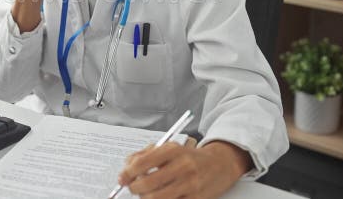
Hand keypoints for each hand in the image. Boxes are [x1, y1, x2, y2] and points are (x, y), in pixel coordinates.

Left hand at [118, 139, 252, 198]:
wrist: (220, 164)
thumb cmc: (190, 156)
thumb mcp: (169, 148)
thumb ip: (145, 154)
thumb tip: (126, 168)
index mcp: (172, 150)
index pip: (142, 162)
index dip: (128, 173)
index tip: (122, 178)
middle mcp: (182, 166)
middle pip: (147, 183)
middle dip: (134, 188)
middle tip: (133, 187)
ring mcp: (190, 184)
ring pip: (156, 198)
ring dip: (146, 198)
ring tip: (147, 193)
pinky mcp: (196, 198)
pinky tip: (162, 196)